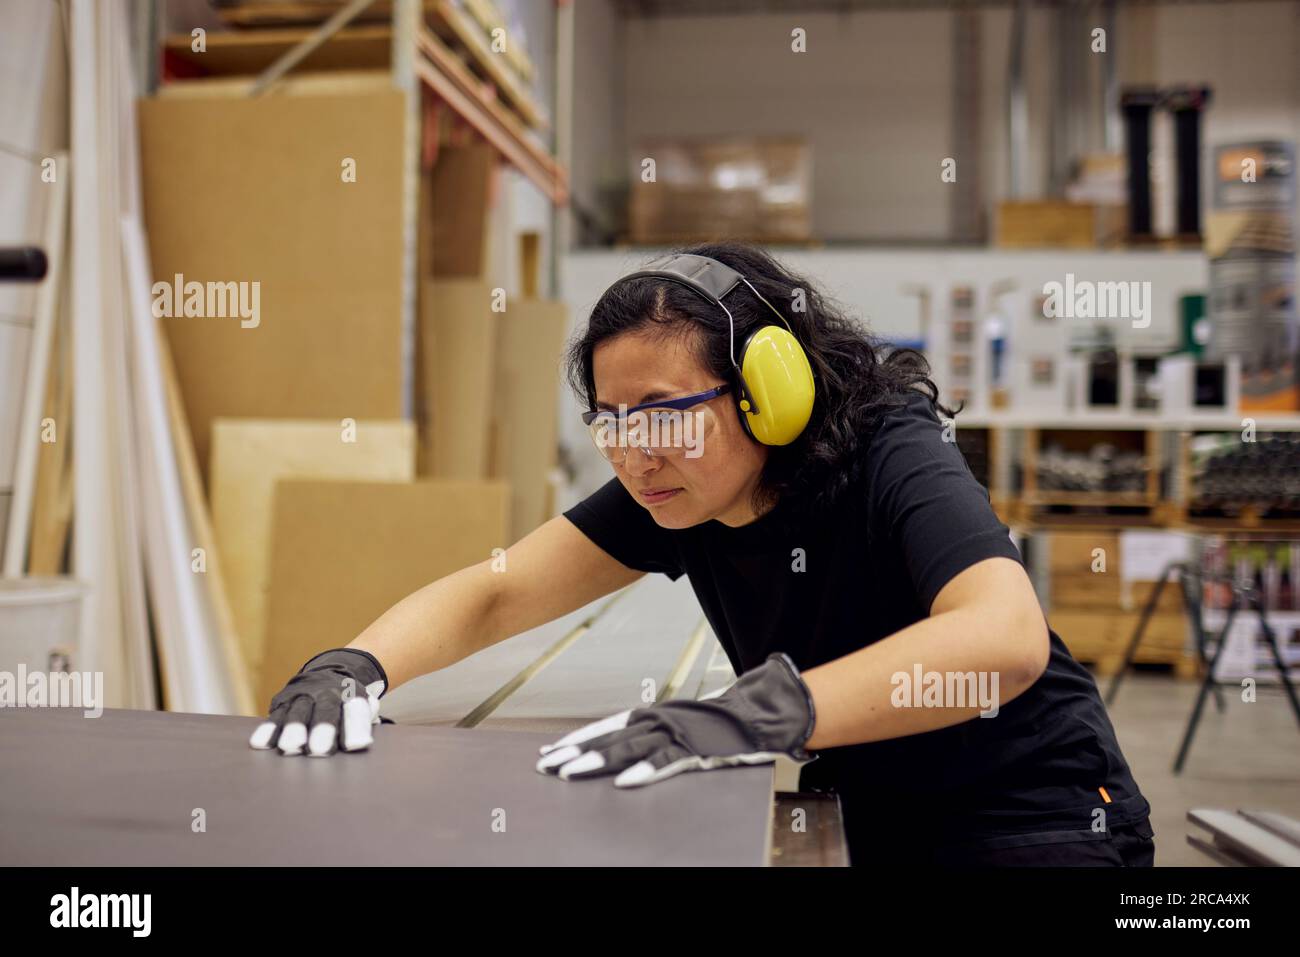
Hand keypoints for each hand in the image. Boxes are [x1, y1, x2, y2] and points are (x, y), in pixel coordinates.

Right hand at [249, 649, 386, 756]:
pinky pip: (276, 716)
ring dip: (293, 729)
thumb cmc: (347, 702)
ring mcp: (303, 695)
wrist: (328, 673)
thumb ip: (362, 723)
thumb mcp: (362, 707)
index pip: (355, 710)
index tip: (354, 745)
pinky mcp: (283, 701)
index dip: (354, 727)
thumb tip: (359, 744)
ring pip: (298, 711)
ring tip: (290, 747)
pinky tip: (261, 744)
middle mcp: (327, 693)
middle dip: (322, 729)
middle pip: (325, 710)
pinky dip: (268, 730)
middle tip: (318, 750)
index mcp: (351, 695)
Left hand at [536, 652, 816, 786]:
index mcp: (653, 715)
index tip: (551, 751)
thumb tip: (622, 747)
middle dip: (576, 751)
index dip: (578, 739)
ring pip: (629, 749)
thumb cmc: (716, 722)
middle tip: (547, 765)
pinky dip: (646, 772)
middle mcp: (658, 721)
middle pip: (609, 738)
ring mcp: (676, 734)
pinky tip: (626, 782)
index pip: (606, 726)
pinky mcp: (696, 749)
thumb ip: (652, 734)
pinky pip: (667, 762)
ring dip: (599, 760)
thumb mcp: (677, 724)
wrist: (757, 713)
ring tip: (572, 772)